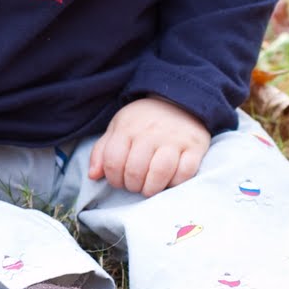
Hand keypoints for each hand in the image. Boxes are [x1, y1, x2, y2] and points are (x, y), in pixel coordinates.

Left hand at [88, 96, 210, 197]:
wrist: (179, 100)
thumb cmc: (144, 120)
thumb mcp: (118, 127)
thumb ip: (102, 151)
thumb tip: (93, 176)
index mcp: (128, 128)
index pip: (113, 162)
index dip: (113, 179)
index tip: (119, 181)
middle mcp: (150, 133)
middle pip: (135, 171)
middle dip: (132, 186)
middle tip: (135, 185)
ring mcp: (174, 140)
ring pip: (159, 173)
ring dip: (151, 188)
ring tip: (149, 188)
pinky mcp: (195, 147)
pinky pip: (185, 172)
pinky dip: (175, 182)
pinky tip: (169, 181)